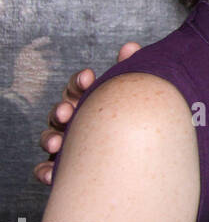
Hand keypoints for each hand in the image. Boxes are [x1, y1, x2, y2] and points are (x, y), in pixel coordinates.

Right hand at [34, 42, 141, 184]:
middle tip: (68, 112)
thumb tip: (130, 48)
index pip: (78, 87)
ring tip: (57, 143)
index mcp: (90, 100)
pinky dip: (45, 171)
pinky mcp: (67, 167)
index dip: (80, 82)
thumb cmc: (138, 119)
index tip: (89, 78)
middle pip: (60, 111)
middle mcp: (76, 120)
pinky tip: (52, 173)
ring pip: (51, 138)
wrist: (149, 155)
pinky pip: (49, 170)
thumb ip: (132, 72)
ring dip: (50, 138)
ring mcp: (69, 143)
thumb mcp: (138, 95)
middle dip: (61, 110)